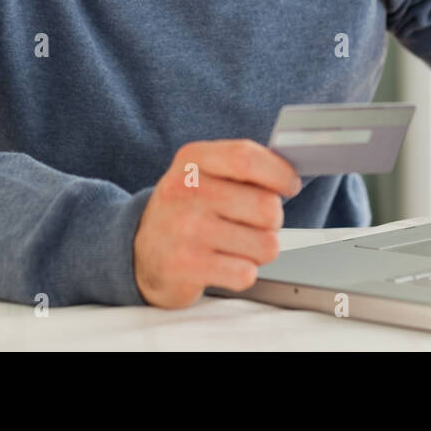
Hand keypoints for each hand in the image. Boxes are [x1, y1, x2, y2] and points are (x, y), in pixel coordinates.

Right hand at [133, 138, 301, 307]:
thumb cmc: (186, 210)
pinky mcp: (187, 266)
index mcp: (192, 159)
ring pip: (265, 244)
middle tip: (255, 223)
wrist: (140, 251)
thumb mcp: (202, 173)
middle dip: (273, 220)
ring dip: (259, 250)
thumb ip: (242, 166)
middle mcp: (185, 190)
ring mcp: (185, 229)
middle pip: (266, 206)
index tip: (289, 185)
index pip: (247, 158)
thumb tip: (290, 175)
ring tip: (236, 244)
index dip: (279, 173)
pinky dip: (242, 272)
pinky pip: (246, 272)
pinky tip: (224, 263)